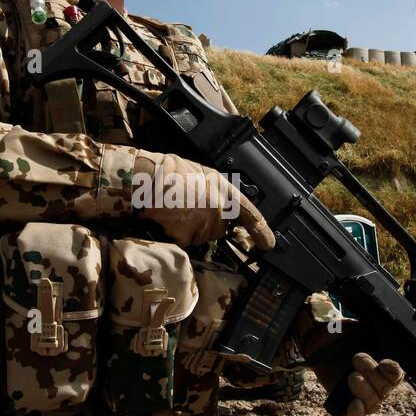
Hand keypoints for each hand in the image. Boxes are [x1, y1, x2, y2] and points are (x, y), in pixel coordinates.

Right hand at [132, 150, 273, 249]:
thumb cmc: (170, 172)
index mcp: (223, 190)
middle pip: (219, 228)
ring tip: (175, 210)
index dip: (261, 230)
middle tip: (188, 208)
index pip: (249, 214)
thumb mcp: (202, 174)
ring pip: (202, 236)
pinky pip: (185, 242)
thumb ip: (216, 191)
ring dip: (191, 229)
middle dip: (207, 222)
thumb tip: (221, 205)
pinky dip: (177, 235)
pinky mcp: (187, 237)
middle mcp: (218, 209)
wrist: (147, 178)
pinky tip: (168, 220)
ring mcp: (203, 224)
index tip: (268, 244)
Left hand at [301, 321, 403, 415]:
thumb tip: (384, 334)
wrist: (324, 343)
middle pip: (385, 389)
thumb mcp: (362, 330)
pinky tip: (353, 404)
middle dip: (372, 374)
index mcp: (387, 368)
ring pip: (373, 403)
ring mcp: (365, 397)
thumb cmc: (347, 335)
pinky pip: (356, 414)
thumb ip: (375, 335)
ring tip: (353, 376)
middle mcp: (379, 385)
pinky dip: (356, 411)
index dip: (392, 371)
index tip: (383, 362)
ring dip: (364, 390)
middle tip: (358, 358)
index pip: (397, 374)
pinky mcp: (348, 404)